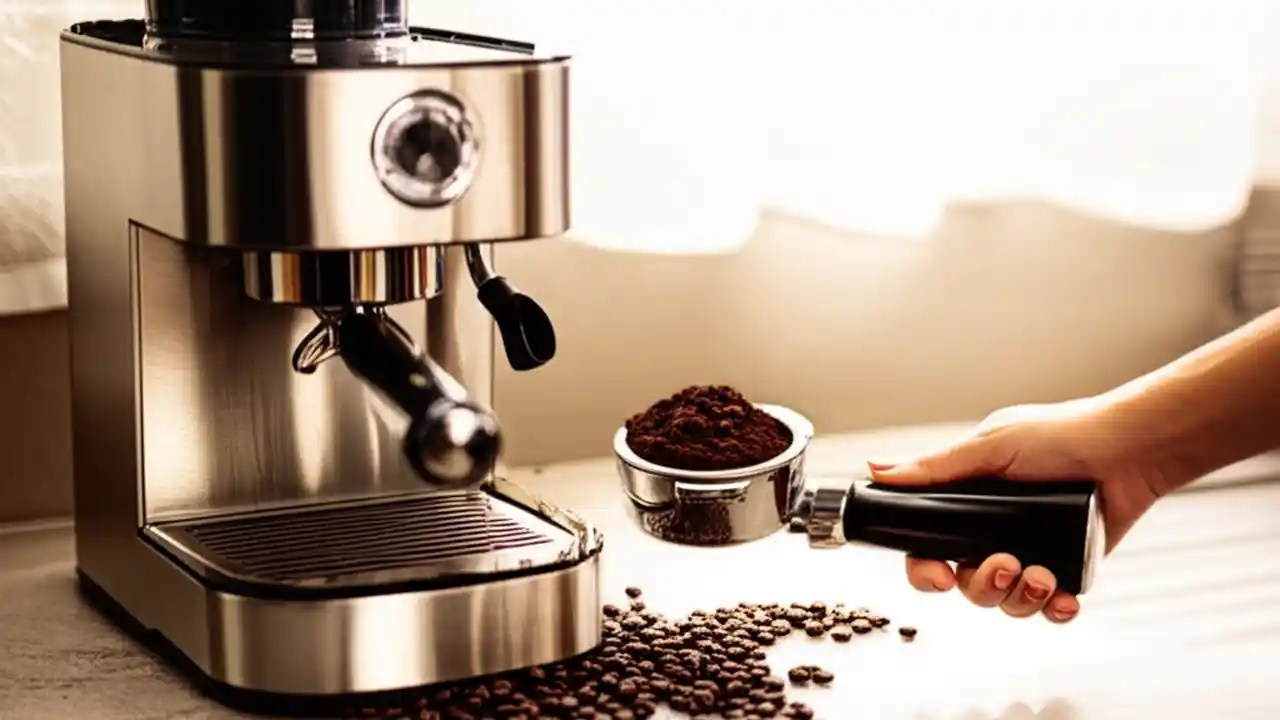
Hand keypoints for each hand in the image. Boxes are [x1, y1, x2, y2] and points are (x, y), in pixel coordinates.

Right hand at [867, 397, 1165, 622]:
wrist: (1126, 449)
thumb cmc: (1061, 435)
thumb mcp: (990, 447)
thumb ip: (935, 469)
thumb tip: (878, 470)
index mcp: (968, 505)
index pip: (928, 549)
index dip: (926, 570)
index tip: (938, 576)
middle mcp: (994, 533)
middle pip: (967, 584)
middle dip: (983, 585)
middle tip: (1004, 563)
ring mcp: (1031, 553)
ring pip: (1006, 601)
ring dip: (1020, 596)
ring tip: (1042, 573)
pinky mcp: (1068, 570)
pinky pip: (1050, 608)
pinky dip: (1055, 609)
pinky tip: (1063, 597)